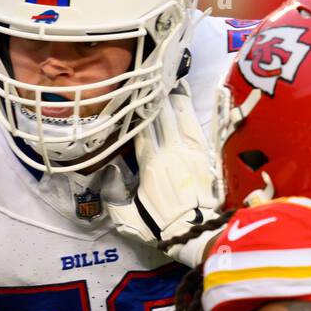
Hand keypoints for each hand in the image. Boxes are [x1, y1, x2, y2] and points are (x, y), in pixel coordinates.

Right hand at [107, 82, 221, 267]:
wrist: (198, 233)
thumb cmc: (161, 227)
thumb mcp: (128, 219)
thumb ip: (114, 197)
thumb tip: (106, 174)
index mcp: (150, 165)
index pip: (142, 130)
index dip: (136, 110)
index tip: (132, 94)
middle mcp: (170, 152)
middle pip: (161, 116)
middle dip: (154, 96)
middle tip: (149, 77)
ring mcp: (190, 151)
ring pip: (179, 115)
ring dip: (172, 96)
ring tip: (166, 78)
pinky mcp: (204, 154)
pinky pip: (195, 124)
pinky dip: (189, 107)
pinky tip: (185, 93)